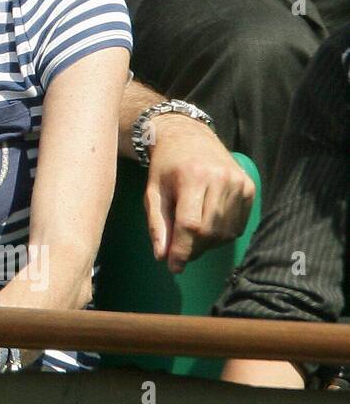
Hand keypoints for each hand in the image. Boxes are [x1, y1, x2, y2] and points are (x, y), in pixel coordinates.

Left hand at [144, 114, 255, 273]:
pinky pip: (238, 224)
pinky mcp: (250, 187)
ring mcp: (239, 182)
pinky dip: (223, 234)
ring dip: (207, 244)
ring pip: (226, 231)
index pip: (190, 224)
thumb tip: (162, 257)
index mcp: (193, 176)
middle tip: (179, 254)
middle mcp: (220, 178)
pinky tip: (208, 227)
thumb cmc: (166, 166)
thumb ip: (157, 224)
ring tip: (191, 238)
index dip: (181, 249)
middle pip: (210, 231)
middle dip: (193, 249)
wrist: (190, 136)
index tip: (173, 267)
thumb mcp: (153, 191)